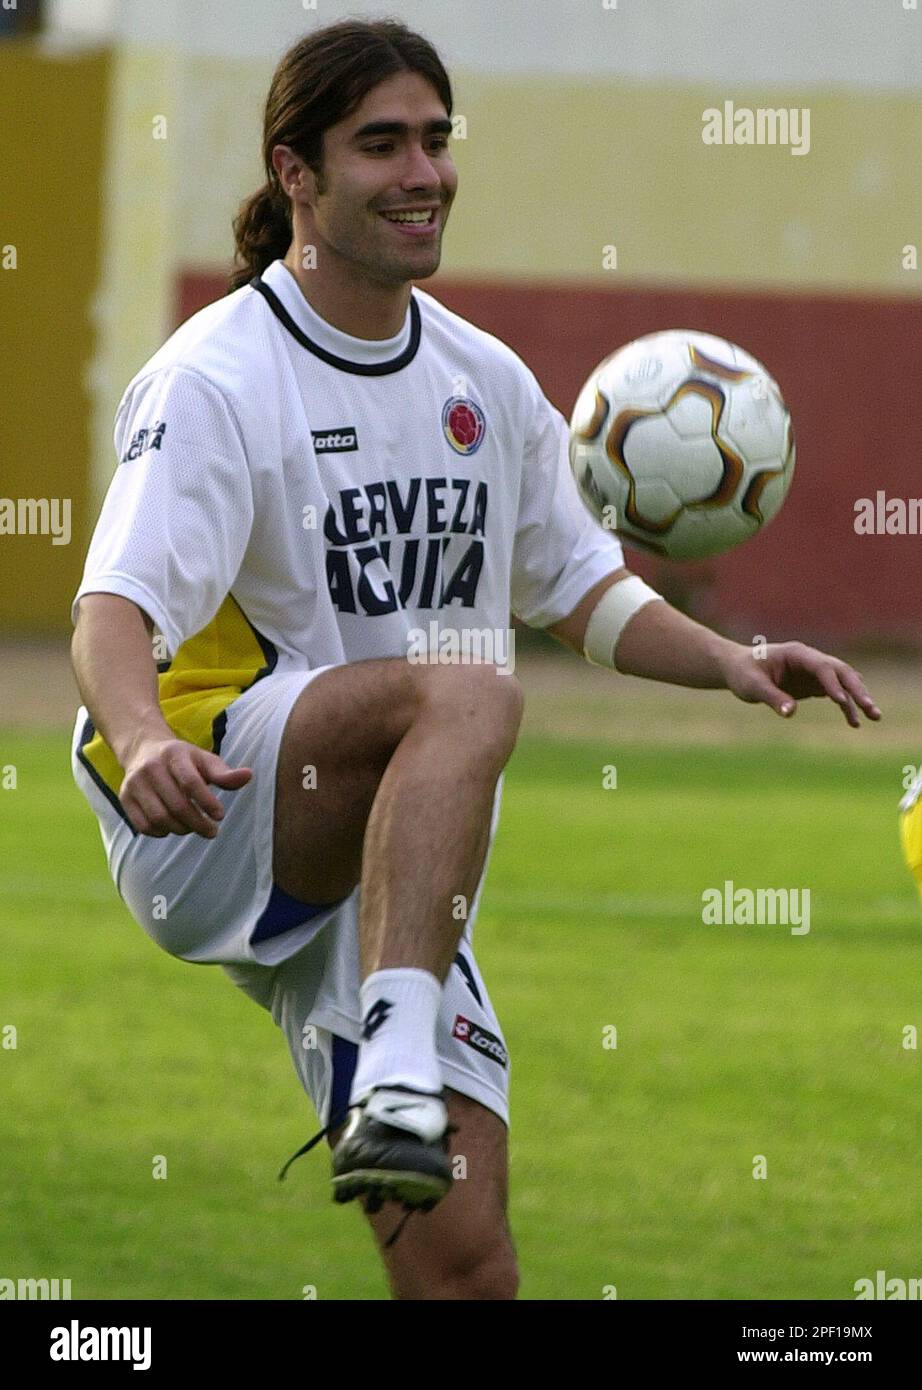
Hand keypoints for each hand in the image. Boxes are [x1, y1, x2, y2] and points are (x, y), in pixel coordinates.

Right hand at [120, 737, 252, 837]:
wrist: (143, 751)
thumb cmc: (182, 760)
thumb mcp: (204, 760)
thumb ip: (224, 773)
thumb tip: (248, 776)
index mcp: (173, 754)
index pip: (191, 782)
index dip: (207, 802)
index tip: (220, 816)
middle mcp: (151, 768)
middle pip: (176, 804)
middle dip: (198, 823)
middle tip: (212, 831)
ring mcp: (134, 784)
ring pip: (160, 818)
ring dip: (181, 829)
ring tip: (194, 827)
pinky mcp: (125, 798)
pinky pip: (144, 825)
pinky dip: (162, 832)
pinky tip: (173, 827)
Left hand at [720, 641, 881, 726]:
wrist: (738, 669)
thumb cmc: (743, 673)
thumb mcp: (752, 686)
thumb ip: (772, 698)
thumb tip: (791, 713)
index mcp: (797, 653)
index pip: (822, 666)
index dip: (832, 683)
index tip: (840, 700)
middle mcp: (810, 660)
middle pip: (841, 672)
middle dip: (856, 690)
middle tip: (870, 708)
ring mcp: (814, 672)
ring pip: (843, 683)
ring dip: (858, 698)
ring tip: (873, 717)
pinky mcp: (813, 684)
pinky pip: (835, 694)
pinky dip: (846, 706)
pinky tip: (855, 722)